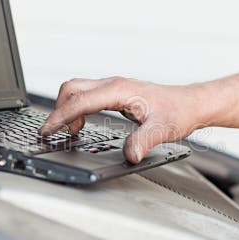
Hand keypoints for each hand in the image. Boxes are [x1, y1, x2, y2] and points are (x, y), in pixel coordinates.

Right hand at [38, 77, 206, 162]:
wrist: (191, 104)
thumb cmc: (178, 112)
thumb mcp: (162, 130)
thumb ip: (143, 142)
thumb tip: (129, 155)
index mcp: (119, 90)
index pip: (79, 101)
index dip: (60, 116)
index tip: (47, 130)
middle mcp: (113, 85)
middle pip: (72, 89)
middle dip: (58, 110)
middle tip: (53, 132)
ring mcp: (113, 87)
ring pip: (77, 90)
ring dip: (67, 109)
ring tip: (71, 133)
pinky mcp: (114, 92)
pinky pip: (86, 95)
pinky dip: (77, 109)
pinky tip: (82, 125)